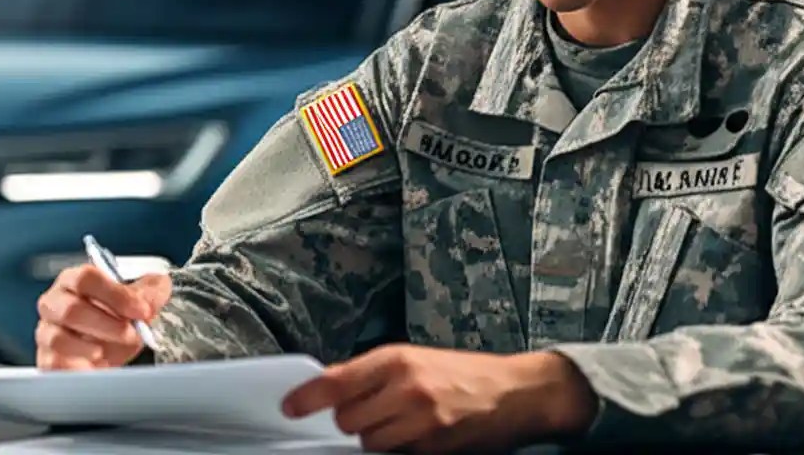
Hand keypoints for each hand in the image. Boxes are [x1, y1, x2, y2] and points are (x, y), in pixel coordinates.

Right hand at [35, 265, 171, 369]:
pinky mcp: (46, 359)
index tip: (141, 310)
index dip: (116, 294)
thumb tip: (157, 291)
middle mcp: (54, 302)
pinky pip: (55, 364)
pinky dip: (78, 367)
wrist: (110, 352)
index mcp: (75, 281)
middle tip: (132, 333)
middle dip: (107, 324)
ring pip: (59, 338)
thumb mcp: (140, 302)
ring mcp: (46, 331)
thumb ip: (151, 292)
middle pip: (71, 309)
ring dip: (91, 347)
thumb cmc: (118, 320)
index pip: (86, 278)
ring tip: (109, 351)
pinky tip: (95, 365)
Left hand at [281, 344, 596, 453]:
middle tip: (372, 412)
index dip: (307, 398)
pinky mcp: (434, 449)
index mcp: (397, 359)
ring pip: (369, 444)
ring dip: (375, 438)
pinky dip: (398, 450)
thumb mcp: (415, 358)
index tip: (289, 407)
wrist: (514, 392)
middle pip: (348, 421)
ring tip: (398, 423)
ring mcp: (421, 423)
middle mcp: (406, 389)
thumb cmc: (463, 372)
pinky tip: (414, 436)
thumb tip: (329, 389)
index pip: (337, 383)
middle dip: (353, 421)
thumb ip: (373, 373)